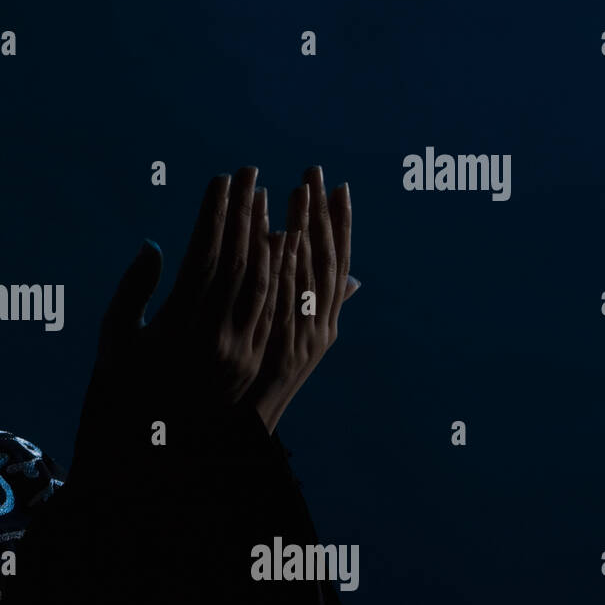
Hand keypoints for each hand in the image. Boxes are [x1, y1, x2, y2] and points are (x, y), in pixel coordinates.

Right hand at [95, 166, 277, 411]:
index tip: (219, 177)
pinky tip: (280, 244)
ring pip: (263, 282)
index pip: (204, 255)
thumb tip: (156, 245)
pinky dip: (279, 272)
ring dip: (266, 235)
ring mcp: (239, 353)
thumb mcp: (116, 337)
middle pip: (239, 261)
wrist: (150, 450)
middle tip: (248, 171)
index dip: (214, 213)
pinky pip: (272, 309)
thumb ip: (134, 289)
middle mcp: (215, 339)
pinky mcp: (253, 363)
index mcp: (177, 327)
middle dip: (244, 212)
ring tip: (266, 197)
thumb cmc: (119, 387)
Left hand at [240, 166, 354, 434]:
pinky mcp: (279, 352)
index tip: (340, 186)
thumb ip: (318, 308)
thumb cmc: (264, 387)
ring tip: (299, 190)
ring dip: (305, 231)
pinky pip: (284, 303)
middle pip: (326, 262)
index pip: (337, 264)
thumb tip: (357, 281)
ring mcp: (302, 341)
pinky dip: (285, 270)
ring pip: (306, 276)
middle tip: (316, 169)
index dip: (341, 225)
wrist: (247, 435)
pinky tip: (281, 239)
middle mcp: (320, 331)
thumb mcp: (296, 346)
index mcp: (324, 325)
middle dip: (322, 214)